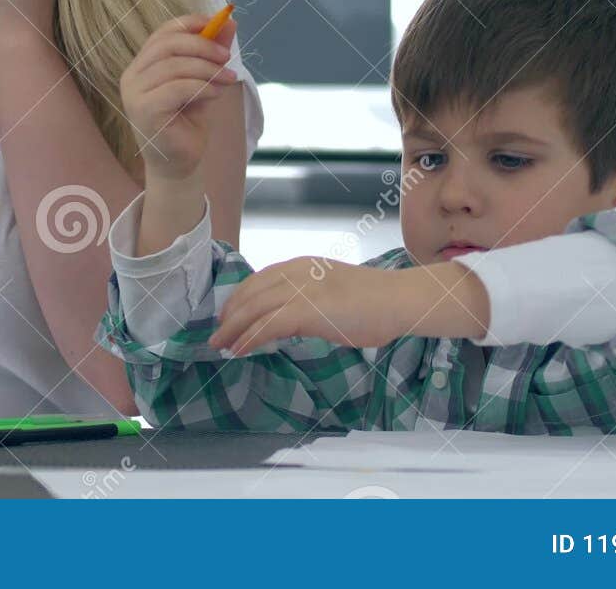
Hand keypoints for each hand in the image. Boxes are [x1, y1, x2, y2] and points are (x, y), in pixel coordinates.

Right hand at [119, 13, 238, 182]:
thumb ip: (212, 53)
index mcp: (142, 65)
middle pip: (168, 44)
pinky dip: (202, 87)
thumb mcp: (204, 80)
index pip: (163, 33)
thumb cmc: (188, 121)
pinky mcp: (144, 110)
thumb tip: (230, 22)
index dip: (191, 24)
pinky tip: (214, 95)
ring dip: (207, 70)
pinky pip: (178, 87)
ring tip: (226, 81)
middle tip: (227, 57)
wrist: (180, 163)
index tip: (218, 25)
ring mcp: (134, 93)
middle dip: (203, 46)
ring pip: (175, 66)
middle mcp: (132, 76)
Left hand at [208, 258, 402, 356]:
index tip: (228, 317)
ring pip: (253, 308)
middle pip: (250, 292)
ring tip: (220, 345)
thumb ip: (308, 297)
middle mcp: (296, 272)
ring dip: (232, 329)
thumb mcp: (331, 290)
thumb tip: (288, 318)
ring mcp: (302, 289)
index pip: (258, 280)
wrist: (398, 299)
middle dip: (229, 315)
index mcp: (302, 265)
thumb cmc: (373, 301)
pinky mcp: (307, 310)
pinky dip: (249, 338)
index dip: (239, 299)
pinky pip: (267, 325)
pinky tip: (239, 349)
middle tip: (217, 335)